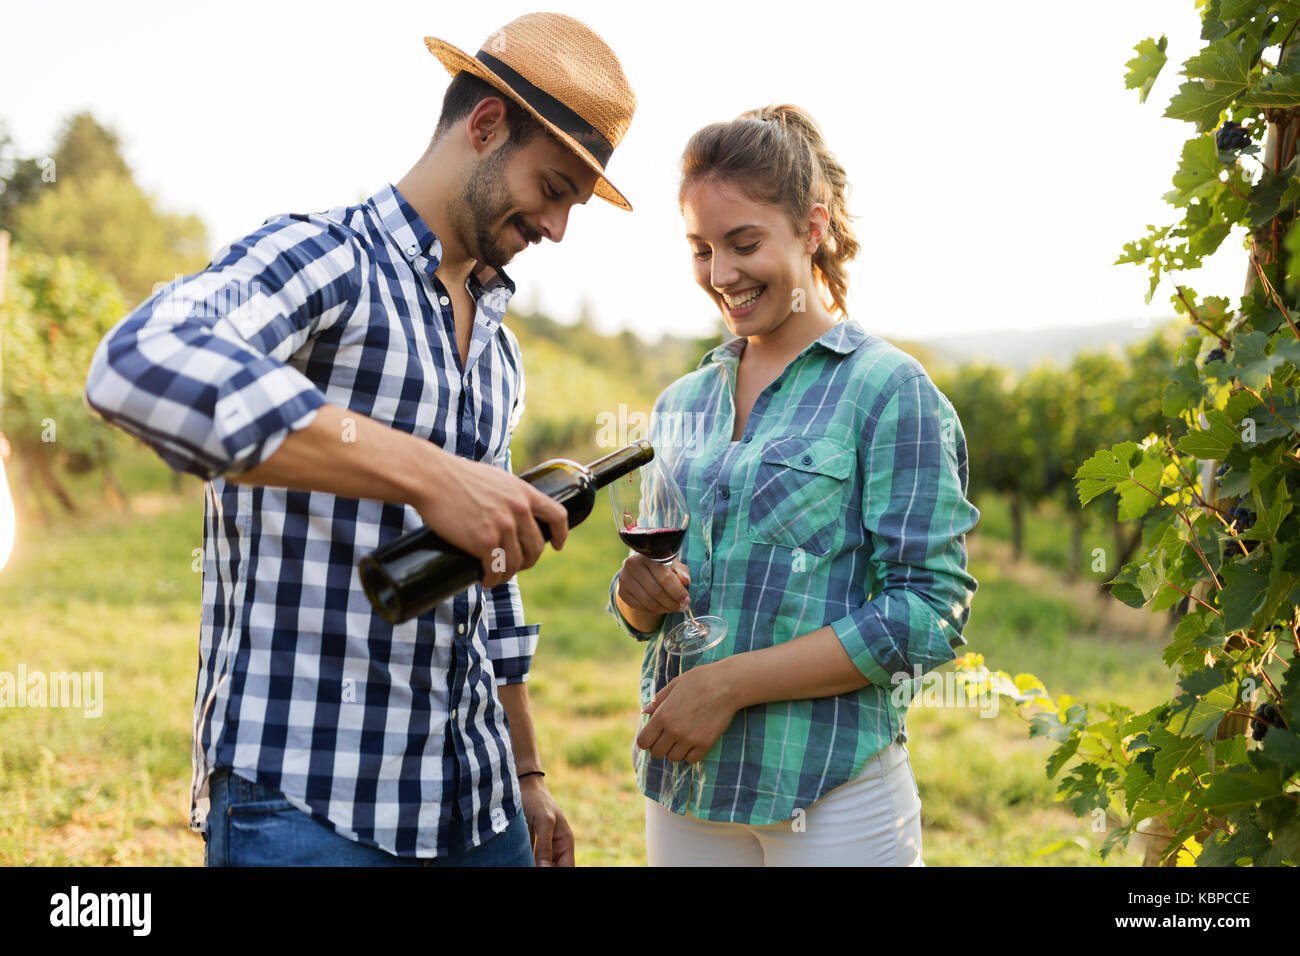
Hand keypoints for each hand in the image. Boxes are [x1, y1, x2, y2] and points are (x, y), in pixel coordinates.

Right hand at [416, 449, 568, 589]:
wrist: (431, 477)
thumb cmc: (455, 475)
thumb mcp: (493, 478)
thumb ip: (507, 493)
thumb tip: (508, 508)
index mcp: (524, 493)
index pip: (557, 516)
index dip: (561, 534)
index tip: (558, 545)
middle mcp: (518, 510)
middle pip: (536, 547)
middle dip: (527, 561)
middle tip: (515, 565)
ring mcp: (503, 527)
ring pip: (515, 562)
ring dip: (507, 574)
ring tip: (496, 576)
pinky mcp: (485, 542)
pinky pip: (496, 569)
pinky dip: (492, 579)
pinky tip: (486, 580)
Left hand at [519, 774, 573, 866]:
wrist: (521, 786)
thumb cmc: (537, 800)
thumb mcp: (544, 821)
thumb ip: (545, 846)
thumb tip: (546, 869)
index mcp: (565, 842)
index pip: (567, 868)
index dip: (558, 873)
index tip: (543, 869)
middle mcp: (555, 847)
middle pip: (552, 868)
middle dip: (542, 868)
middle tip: (527, 863)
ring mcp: (541, 847)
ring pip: (539, 865)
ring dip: (530, 864)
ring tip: (522, 858)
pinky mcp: (528, 845)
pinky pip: (528, 860)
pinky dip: (523, 861)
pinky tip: (517, 858)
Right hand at [616, 553, 690, 617]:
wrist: (640, 567)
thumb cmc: (661, 565)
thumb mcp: (673, 563)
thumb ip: (681, 571)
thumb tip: (686, 581)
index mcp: (647, 555)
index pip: (664, 577)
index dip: (678, 591)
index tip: (687, 599)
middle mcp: (632, 565)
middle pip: (656, 592)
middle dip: (672, 602)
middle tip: (682, 606)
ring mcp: (624, 579)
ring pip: (649, 602)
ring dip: (665, 609)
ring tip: (674, 608)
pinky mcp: (622, 592)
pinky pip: (641, 608)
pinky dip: (655, 611)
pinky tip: (662, 608)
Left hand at [636, 660, 738, 763]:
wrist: (727, 685)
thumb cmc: (700, 680)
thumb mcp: (675, 685)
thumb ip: (658, 700)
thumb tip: (644, 712)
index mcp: (663, 715)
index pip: (643, 742)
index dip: (645, 741)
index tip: (652, 737)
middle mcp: (674, 730)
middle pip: (656, 753)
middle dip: (660, 746)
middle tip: (668, 737)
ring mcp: (690, 739)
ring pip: (673, 758)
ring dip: (675, 750)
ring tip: (682, 738)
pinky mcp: (705, 744)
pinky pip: (691, 760)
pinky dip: (691, 754)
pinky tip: (694, 741)